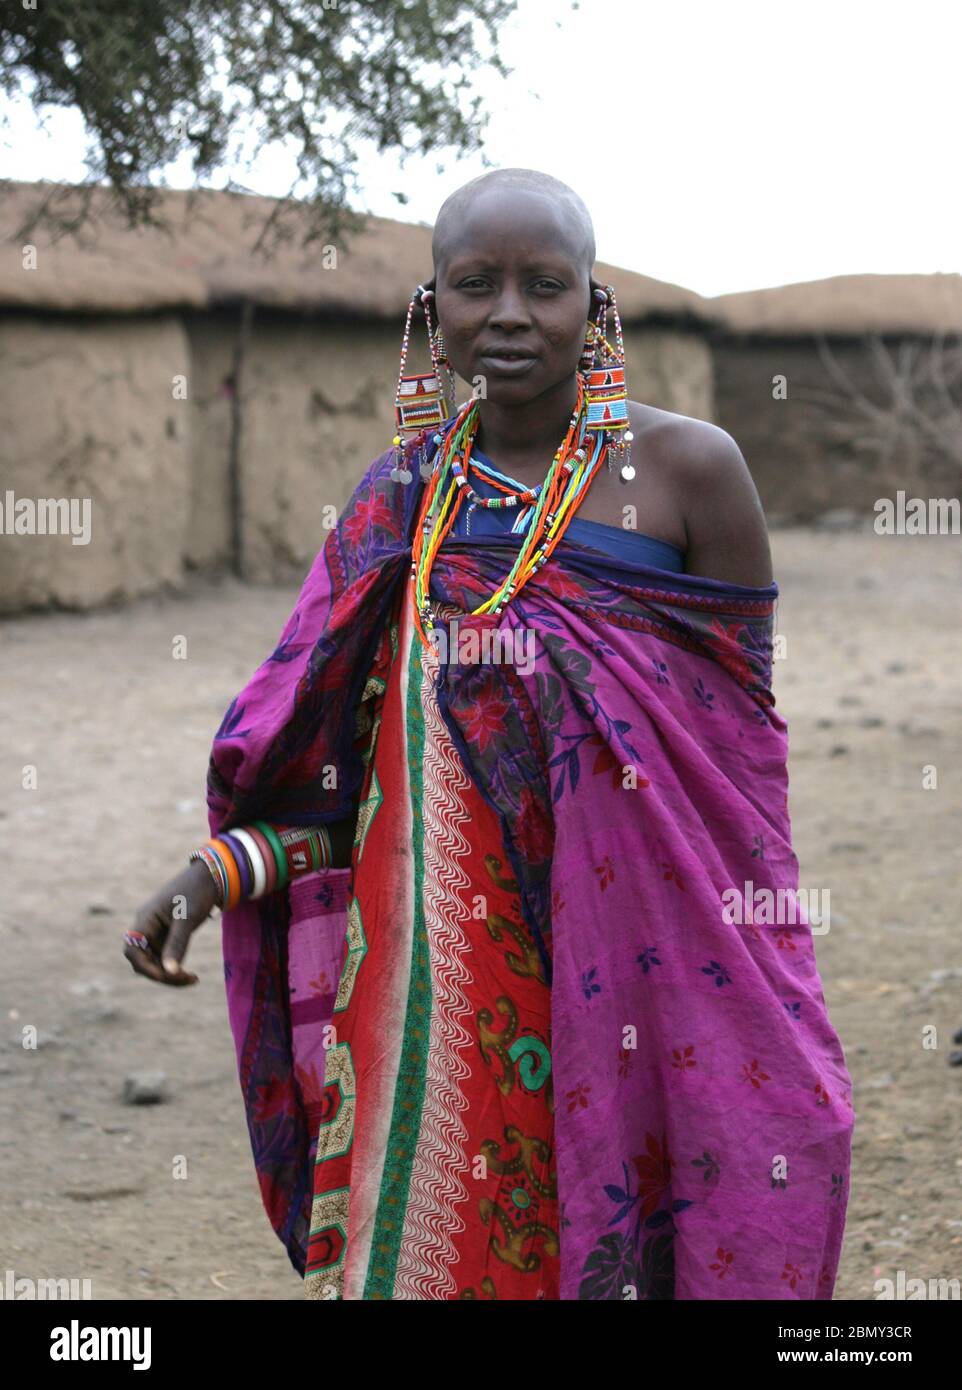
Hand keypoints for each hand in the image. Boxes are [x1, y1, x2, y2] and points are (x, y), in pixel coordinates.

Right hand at [123, 860, 217, 985]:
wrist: (210, 877)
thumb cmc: (196, 892)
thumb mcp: (187, 919)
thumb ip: (177, 944)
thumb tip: (169, 972)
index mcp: (145, 919)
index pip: (132, 950)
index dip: (145, 968)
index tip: (166, 976)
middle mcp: (146, 926)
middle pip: (142, 960)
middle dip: (161, 974)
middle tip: (188, 980)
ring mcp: (155, 931)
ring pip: (154, 962)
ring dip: (169, 974)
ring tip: (192, 979)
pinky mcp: (166, 935)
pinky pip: (164, 957)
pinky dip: (174, 967)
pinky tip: (190, 975)